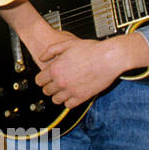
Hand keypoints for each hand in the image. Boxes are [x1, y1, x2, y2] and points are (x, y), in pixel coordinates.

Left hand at [34, 33, 148, 107]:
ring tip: (62, 90)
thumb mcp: (67, 44)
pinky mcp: (82, 97)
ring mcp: (71, 91)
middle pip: (46, 91)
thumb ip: (51, 50)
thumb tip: (41, 58)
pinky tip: (71, 95)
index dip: (42, 79)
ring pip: (55, 100)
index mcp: (55, 69)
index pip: (39, 80)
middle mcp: (61, 81)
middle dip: (49, 87)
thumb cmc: (91, 49)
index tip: (45, 79)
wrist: (110, 57)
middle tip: (55, 83)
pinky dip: (68, 101)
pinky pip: (68, 105)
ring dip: (57, 95)